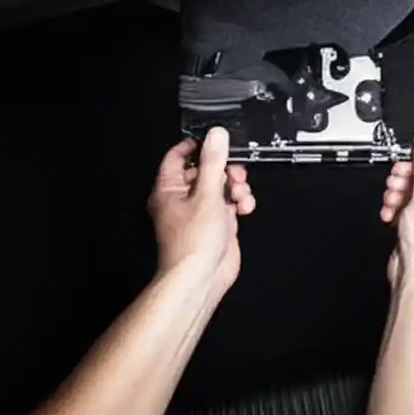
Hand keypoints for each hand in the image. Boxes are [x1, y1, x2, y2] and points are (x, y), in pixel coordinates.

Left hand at [148, 127, 254, 293]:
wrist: (201, 277)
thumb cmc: (191, 244)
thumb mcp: (207, 194)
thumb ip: (213, 162)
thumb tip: (216, 137)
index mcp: (169, 189)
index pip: (177, 156)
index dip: (195, 146)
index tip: (214, 141)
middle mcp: (183, 199)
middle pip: (205, 170)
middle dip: (225, 169)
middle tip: (235, 173)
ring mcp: (200, 212)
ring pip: (222, 186)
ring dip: (236, 187)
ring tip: (240, 194)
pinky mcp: (216, 224)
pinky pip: (231, 204)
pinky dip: (240, 203)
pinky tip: (243, 208)